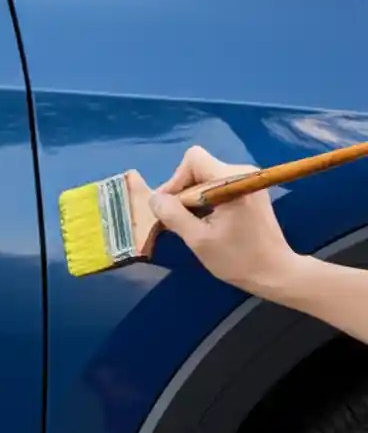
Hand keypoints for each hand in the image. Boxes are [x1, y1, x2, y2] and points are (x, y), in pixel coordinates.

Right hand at [148, 146, 299, 293]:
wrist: (276, 272)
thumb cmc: (237, 259)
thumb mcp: (198, 239)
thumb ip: (173, 215)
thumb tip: (154, 198)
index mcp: (232, 181)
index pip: (193, 160)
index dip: (176, 180)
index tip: (171, 207)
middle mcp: (242, 172)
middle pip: (198, 167)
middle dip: (183, 191)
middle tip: (177, 219)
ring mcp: (248, 180)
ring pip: (206, 177)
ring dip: (193, 197)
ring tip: (192, 222)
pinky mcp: (250, 190)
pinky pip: (217, 185)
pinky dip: (205, 200)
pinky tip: (206, 221)